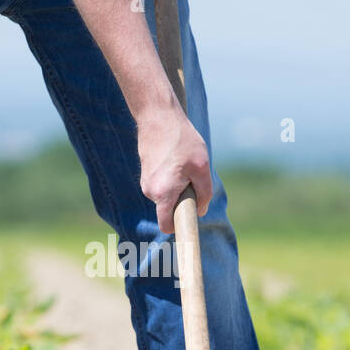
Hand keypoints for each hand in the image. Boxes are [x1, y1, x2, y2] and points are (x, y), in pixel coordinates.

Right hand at [137, 105, 211, 233]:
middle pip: (170, 209)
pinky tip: (176, 157)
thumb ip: (204, 192)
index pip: (167, 225)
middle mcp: (150, 191)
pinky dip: (172, 177)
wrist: (157, 115)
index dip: (179, 230)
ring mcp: (146, 182)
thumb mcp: (202, 166)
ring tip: (183, 163)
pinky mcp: (146, 173)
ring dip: (179, 186)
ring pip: (167, 195)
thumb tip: (201, 210)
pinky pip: (163, 184)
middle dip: (183, 200)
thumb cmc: (182, 140)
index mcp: (163, 193)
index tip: (188, 233)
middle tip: (193, 177)